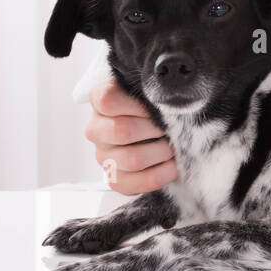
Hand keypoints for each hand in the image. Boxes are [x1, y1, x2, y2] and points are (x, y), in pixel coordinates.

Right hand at [84, 77, 177, 194]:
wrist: (151, 132)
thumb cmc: (149, 107)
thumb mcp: (147, 91)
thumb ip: (154, 89)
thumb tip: (172, 96)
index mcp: (100, 101)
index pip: (108, 100)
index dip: (137, 104)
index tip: (157, 105)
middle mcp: (96, 130)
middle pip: (122, 131)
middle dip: (155, 129)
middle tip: (170, 127)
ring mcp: (103, 156)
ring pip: (133, 159)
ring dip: (162, 151)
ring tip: (174, 145)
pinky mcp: (115, 179)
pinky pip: (141, 181)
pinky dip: (164, 172)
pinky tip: (173, 164)